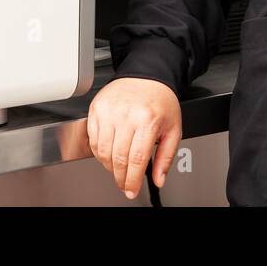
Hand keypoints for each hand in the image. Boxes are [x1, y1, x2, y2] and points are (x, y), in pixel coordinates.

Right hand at [87, 77, 182, 199]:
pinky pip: (93, 139)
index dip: (132, 180)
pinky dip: (99, 152)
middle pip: (118, 158)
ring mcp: (109, 111)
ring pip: (103, 151)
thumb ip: (165, 157)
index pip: (136, 159)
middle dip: (121, 177)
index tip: (131, 190)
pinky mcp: (97, 108)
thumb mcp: (173, 128)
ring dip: (109, 166)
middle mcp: (127, 114)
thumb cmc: (160, 101)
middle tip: (124, 184)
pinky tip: (109, 154)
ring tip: (118, 169)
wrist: (147, 75)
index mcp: (148, 119)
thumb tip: (159, 179)